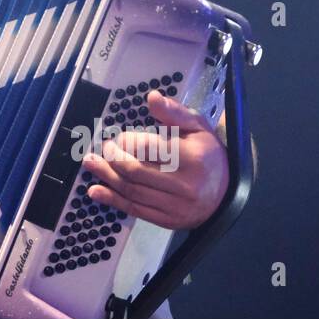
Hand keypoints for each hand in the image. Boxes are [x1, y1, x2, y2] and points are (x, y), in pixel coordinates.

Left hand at [82, 90, 227, 230]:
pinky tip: (96, 191)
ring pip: (132, 191)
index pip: (149, 148)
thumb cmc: (208, 155)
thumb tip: (152, 97)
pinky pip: (136, 210)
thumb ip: (174, 112)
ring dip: (106, 177)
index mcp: (192, 158)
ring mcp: (177, 206)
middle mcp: (185, 185)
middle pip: (136, 170)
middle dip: (113, 158)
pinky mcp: (169, 221)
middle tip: (105, 148)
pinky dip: (113, 200)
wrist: (227, 193)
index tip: (120, 137)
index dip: (128, 140)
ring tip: (91, 164)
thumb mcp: (198, 128)